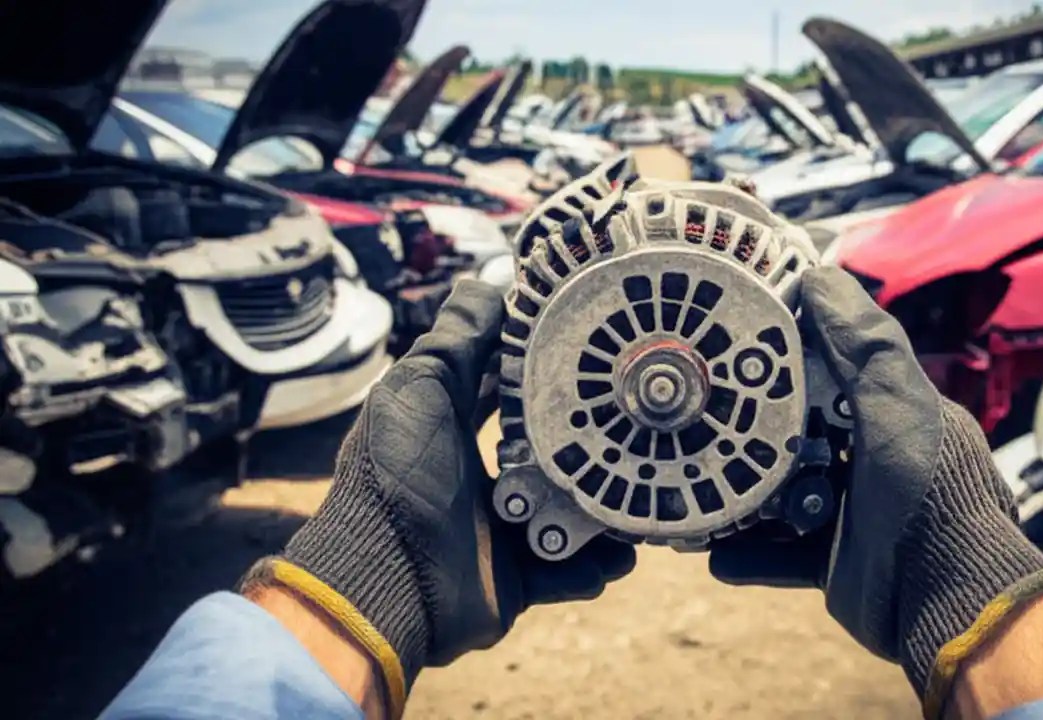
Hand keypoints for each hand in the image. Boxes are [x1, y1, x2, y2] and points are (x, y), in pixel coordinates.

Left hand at [266, 281, 634, 686]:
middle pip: (557, 450)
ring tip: (644, 491)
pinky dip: (598, 563)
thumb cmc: (395, 475)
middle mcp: (485, 475)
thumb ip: (458, 334)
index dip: (554, 368)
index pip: (518, 388)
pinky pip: (573, 569)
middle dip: (595, 441)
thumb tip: (493, 278)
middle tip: (640, 423)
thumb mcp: (422, 386)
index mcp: (460, 427)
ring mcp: (505, 529)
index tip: (603, 349)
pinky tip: (623, 549)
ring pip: (575, 511)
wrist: (382, 579)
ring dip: (609, 504)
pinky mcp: (519, 578)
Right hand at [710, 268, 1042, 710]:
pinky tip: (709, 549)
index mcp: (885, 412)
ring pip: (775, 496)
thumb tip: (818, 275)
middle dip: (743, 431)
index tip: (728, 345)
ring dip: (734, 493)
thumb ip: (864, 342)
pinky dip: (744, 553)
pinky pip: (775, 555)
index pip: (825, 372)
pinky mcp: (830, 564)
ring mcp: (848, 512)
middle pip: (790, 435)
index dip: (779, 357)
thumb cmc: (932, 488)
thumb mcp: (899, 399)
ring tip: (687, 483)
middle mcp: (866, 459)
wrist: (947, 593)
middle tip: (692, 418)